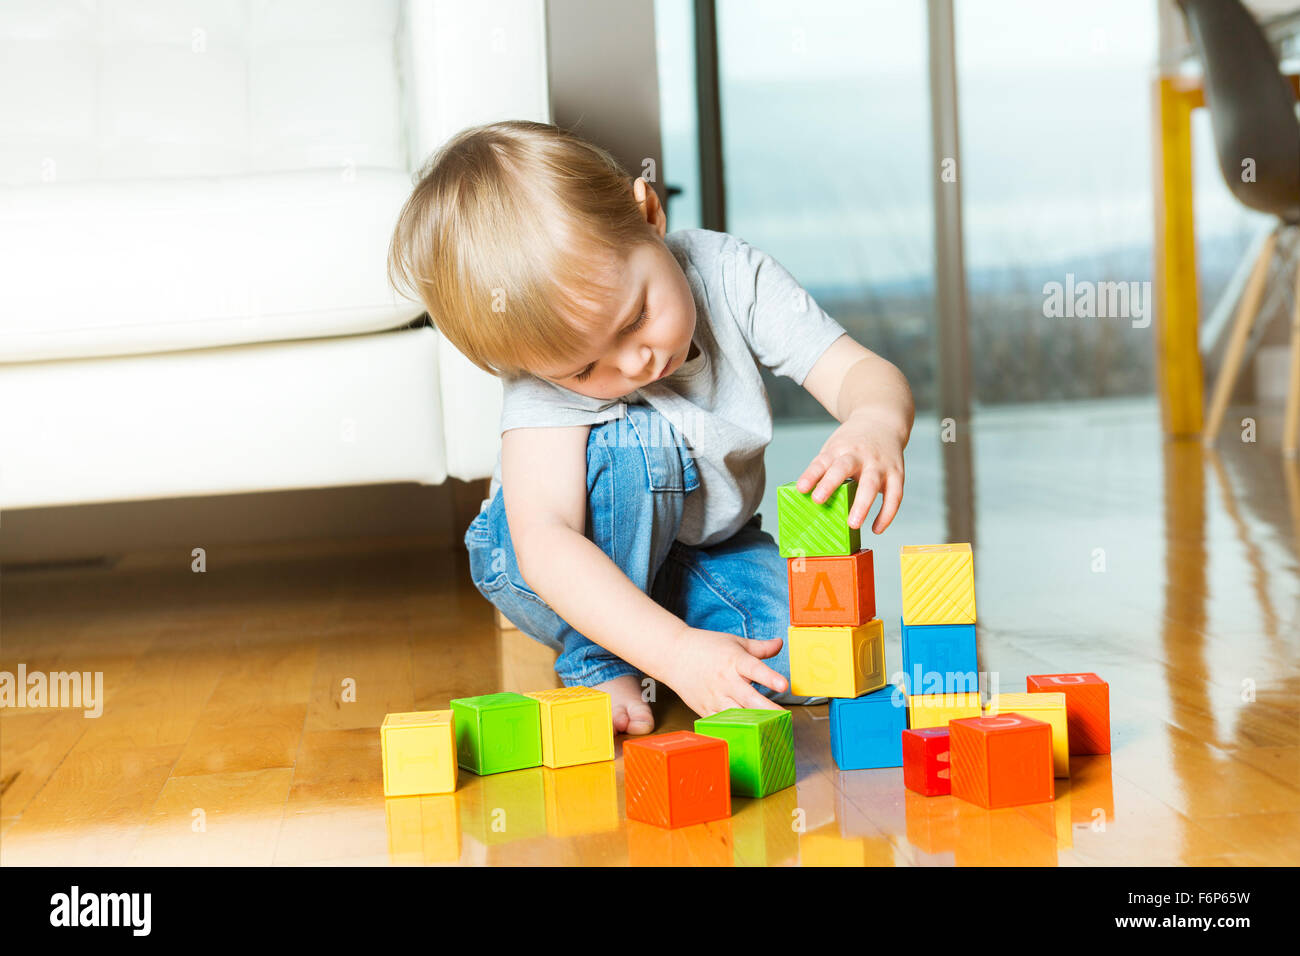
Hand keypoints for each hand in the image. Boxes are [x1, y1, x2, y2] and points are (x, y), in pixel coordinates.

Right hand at [662, 625, 787, 716]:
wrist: (674, 654)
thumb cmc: (706, 647)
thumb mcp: (735, 642)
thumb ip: (760, 647)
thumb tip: (780, 643)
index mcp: (734, 660)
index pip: (754, 669)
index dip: (770, 678)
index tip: (784, 685)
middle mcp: (725, 680)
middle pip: (749, 698)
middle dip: (768, 709)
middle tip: (785, 718)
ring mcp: (715, 697)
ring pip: (737, 715)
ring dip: (754, 722)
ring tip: (771, 728)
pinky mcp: (706, 709)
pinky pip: (723, 723)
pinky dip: (736, 728)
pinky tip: (749, 734)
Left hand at [795, 408, 906, 533]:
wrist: (882, 421)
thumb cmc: (852, 442)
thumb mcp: (834, 448)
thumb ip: (823, 470)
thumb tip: (805, 498)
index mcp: (838, 449)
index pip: (822, 462)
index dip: (811, 475)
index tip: (801, 489)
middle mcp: (858, 454)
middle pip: (844, 467)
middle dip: (830, 483)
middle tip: (818, 500)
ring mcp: (879, 463)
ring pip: (871, 483)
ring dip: (862, 504)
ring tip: (853, 524)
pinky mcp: (896, 473)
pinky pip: (894, 495)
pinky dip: (886, 514)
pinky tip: (876, 528)